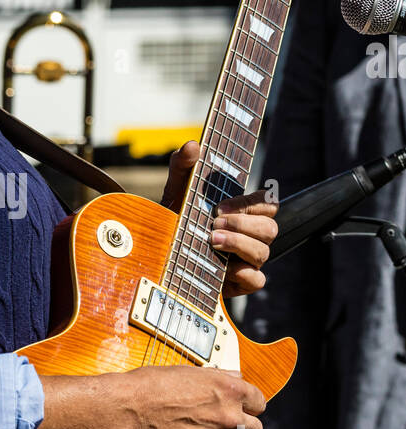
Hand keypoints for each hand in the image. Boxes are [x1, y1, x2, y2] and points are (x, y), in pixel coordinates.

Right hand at [104, 365, 265, 428]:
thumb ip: (216, 377)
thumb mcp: (187, 371)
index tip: (244, 409)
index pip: (259, 402)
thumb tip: (232, 375)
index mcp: (228, 391)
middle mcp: (227, 417)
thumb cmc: (149, 386)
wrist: (126, 409)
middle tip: (229, 428)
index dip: (250, 406)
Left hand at [162, 141, 277, 297]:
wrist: (158, 255)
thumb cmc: (175, 219)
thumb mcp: (176, 191)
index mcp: (243, 211)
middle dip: (243, 225)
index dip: (249, 204)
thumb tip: (193, 145)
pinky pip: (257, 281)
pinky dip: (244, 274)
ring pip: (264, 252)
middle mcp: (250, 235)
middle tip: (214, 224)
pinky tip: (224, 268)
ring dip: (239, 245)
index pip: (267, 202)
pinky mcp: (239, 282)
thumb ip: (183, 166)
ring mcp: (246, 260)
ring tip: (211, 241)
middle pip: (270, 228)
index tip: (219, 206)